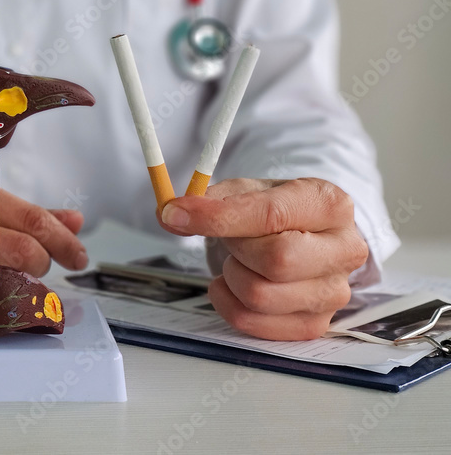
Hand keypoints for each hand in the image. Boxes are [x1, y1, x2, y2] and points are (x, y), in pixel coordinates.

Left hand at [157, 178, 368, 340]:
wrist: (301, 239)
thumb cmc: (274, 213)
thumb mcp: (246, 191)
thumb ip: (210, 198)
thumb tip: (172, 215)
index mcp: (329, 204)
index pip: (272, 215)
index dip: (218, 215)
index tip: (177, 212)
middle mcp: (344, 250)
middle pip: (277, 260)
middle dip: (236, 248)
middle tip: (231, 239)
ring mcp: (333, 292)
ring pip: (260, 295)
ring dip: (232, 275)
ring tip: (240, 260)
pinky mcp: (313, 324)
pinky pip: (252, 322)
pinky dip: (228, 303)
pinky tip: (234, 284)